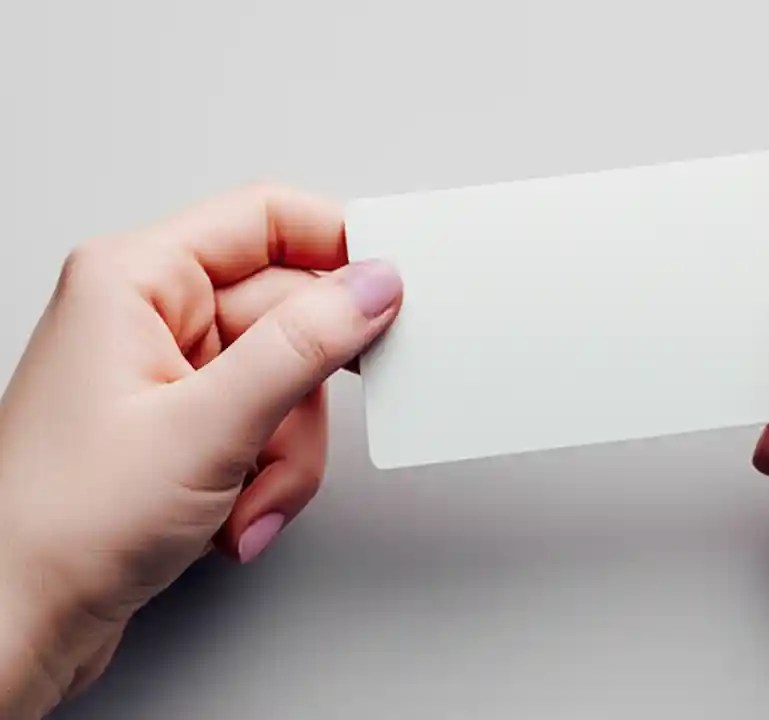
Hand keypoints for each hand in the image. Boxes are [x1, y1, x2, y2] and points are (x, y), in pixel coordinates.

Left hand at [0, 186, 401, 717]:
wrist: (15, 625)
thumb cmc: (60, 526)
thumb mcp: (207, 427)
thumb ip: (303, 348)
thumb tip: (373, 286)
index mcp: (136, 280)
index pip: (265, 221)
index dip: (337, 247)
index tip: (392, 292)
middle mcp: (150, 317)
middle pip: (289, 319)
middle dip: (302, 403)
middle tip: (290, 437)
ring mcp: (169, 376)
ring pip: (289, 385)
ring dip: (286, 455)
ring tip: (245, 499)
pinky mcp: (184, 428)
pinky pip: (269, 429)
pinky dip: (268, 479)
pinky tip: (231, 518)